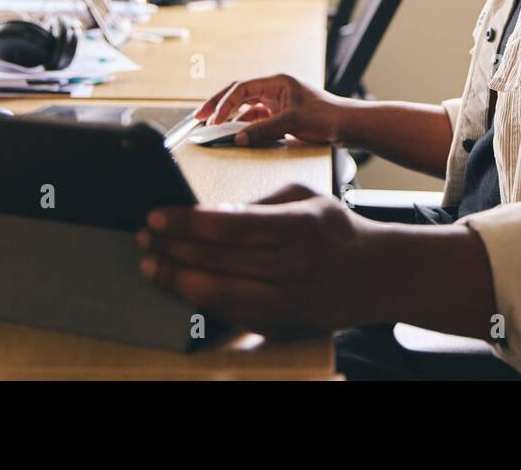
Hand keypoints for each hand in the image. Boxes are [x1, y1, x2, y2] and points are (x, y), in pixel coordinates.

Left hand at [137, 184, 386, 336]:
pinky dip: (200, 301)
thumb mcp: (305, 196)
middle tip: (144, 238)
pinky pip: (231, 315)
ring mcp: (289, 301)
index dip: (187, 222)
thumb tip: (208, 213)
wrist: (376, 275)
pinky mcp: (283, 325)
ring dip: (177, 280)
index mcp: (299, 227)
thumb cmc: (335, 229)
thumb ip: (258, 202)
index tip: (156, 216)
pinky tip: (180, 286)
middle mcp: (294, 267)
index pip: (230, 225)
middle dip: (172, 249)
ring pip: (219, 294)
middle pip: (218, 260)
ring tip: (151, 266)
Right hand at [195, 73, 343, 145]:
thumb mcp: (292, 122)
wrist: (349, 127)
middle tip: (200, 117)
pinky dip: (244, 127)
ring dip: (230, 118)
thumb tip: (237, 138)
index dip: (224, 102)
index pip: (242, 88)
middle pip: (239, 95)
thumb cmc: (327, 116)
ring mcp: (278, 104)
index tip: (212, 117)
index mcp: (277, 82)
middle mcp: (275, 90)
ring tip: (213, 128)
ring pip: (246, 109)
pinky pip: (256, 120)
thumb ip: (263, 130)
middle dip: (219, 106)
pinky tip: (235, 135)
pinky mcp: (282, 117)